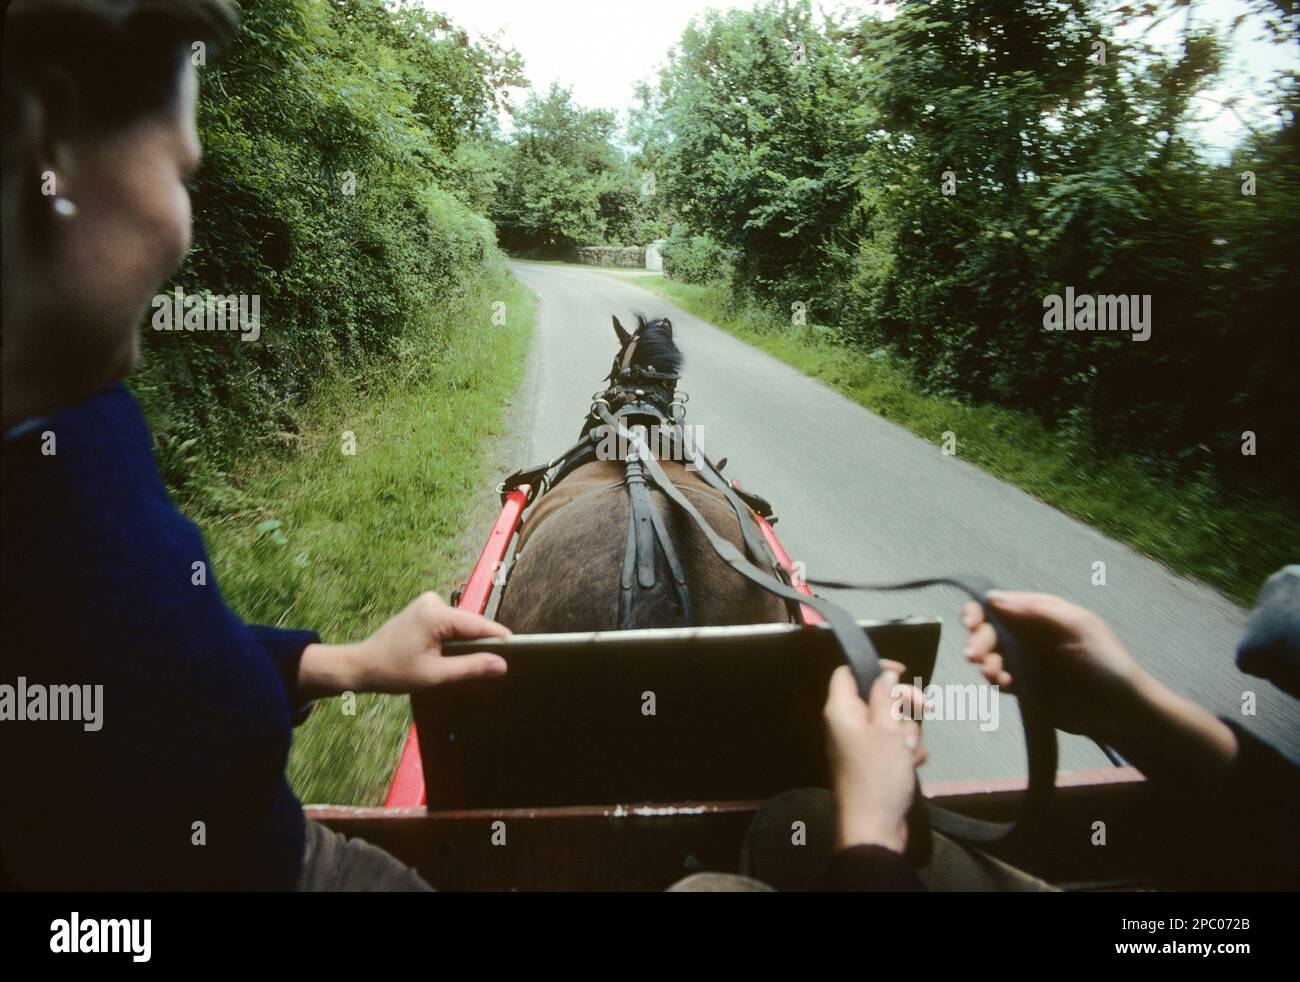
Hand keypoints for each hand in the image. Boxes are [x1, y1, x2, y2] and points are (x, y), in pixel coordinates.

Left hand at [299, 592, 508, 697]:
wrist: (362, 666)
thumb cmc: (394, 671)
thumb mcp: (435, 675)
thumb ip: (470, 668)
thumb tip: (500, 665)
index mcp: (436, 614)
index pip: (479, 625)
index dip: (500, 638)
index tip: (521, 649)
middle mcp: (433, 602)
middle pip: (471, 624)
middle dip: (483, 643)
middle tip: (499, 664)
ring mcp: (428, 603)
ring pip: (461, 624)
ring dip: (468, 642)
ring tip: (474, 663)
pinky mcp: (424, 609)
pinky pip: (450, 623)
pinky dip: (455, 638)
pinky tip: (453, 656)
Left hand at [823, 662, 926, 853]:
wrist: (875, 827)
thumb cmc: (878, 776)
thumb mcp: (888, 730)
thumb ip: (886, 697)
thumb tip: (884, 676)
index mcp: (841, 710)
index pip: (848, 672)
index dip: (874, 668)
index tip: (901, 672)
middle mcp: (846, 724)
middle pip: (877, 696)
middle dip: (903, 704)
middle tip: (926, 708)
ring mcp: (860, 744)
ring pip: (890, 722)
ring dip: (907, 733)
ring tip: (908, 752)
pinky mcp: (873, 761)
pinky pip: (893, 745)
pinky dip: (905, 751)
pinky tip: (911, 764)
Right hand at [962, 592, 1236, 786]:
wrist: (1120, 712)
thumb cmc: (1105, 662)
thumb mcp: (1077, 627)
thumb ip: (1036, 610)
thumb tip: (992, 598)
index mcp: (1042, 614)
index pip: (1001, 604)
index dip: (979, 610)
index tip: (970, 623)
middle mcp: (1030, 634)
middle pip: (990, 630)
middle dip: (978, 641)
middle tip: (974, 657)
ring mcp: (1027, 661)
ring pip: (991, 655)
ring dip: (986, 663)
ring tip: (995, 675)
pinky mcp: (1026, 686)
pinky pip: (1000, 679)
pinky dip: (996, 680)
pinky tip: (1005, 685)